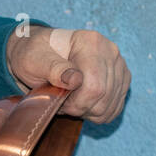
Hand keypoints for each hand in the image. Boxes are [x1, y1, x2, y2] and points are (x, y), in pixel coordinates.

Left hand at [5, 26, 129, 123]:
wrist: (40, 53)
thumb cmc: (34, 55)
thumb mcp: (34, 60)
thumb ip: (53, 69)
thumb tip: (75, 80)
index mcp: (90, 42)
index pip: (94, 86)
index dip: (76, 103)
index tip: (57, 99)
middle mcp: (110, 51)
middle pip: (104, 96)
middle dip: (80, 108)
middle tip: (61, 102)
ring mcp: (119, 65)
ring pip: (110, 105)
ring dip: (87, 111)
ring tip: (69, 101)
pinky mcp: (121, 78)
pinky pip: (115, 107)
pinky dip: (97, 113)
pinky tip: (81, 104)